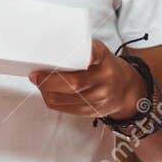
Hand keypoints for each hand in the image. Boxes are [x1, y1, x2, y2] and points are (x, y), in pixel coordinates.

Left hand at [29, 40, 145, 118]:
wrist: (126, 90)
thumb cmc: (105, 67)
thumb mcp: (99, 53)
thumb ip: (81, 50)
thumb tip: (50, 50)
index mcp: (104, 59)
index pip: (94, 53)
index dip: (81, 54)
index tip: (64, 54)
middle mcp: (104, 79)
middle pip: (72, 83)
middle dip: (48, 81)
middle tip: (35, 75)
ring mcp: (99, 98)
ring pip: (64, 99)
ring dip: (46, 91)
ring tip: (40, 83)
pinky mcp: (92, 111)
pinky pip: (65, 108)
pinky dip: (52, 100)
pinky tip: (48, 92)